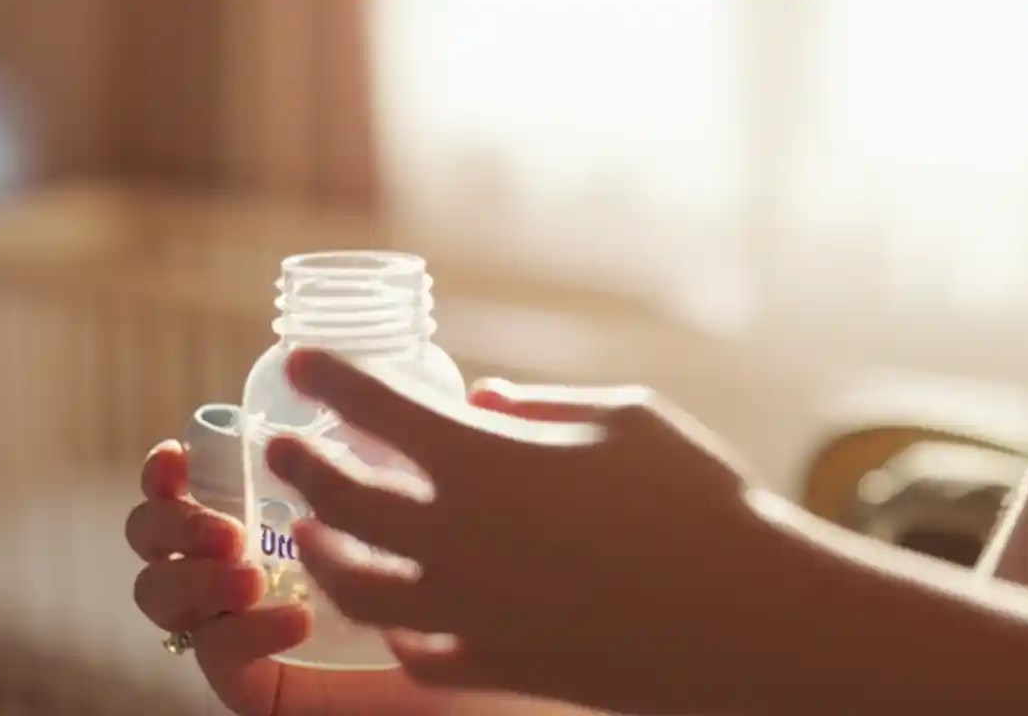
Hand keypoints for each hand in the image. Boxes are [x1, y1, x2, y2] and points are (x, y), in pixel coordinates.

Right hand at [125, 441, 456, 715]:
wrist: (484, 683)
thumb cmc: (472, 593)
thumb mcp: (460, 506)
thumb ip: (465, 450)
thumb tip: (486, 387)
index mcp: (270, 519)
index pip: (188, 489)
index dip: (165, 472)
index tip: (178, 454)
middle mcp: (243, 572)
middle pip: (152, 539)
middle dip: (167, 522)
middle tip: (224, 528)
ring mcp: (242, 632)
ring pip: (161, 597)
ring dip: (192, 578)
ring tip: (246, 573)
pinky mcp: (255, 691)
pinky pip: (216, 662)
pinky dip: (241, 634)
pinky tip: (296, 619)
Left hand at [266, 350, 783, 714]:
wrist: (746, 620)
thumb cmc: (695, 502)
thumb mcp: (625, 419)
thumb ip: (539, 406)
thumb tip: (483, 400)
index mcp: (485, 462)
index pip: (378, 408)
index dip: (331, 379)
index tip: (301, 362)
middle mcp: (457, 538)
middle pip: (342, 499)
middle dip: (300, 465)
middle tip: (281, 447)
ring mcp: (469, 611)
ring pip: (358, 585)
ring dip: (324, 549)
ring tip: (311, 529)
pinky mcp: (496, 667)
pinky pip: (417, 653)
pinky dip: (395, 629)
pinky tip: (395, 612)